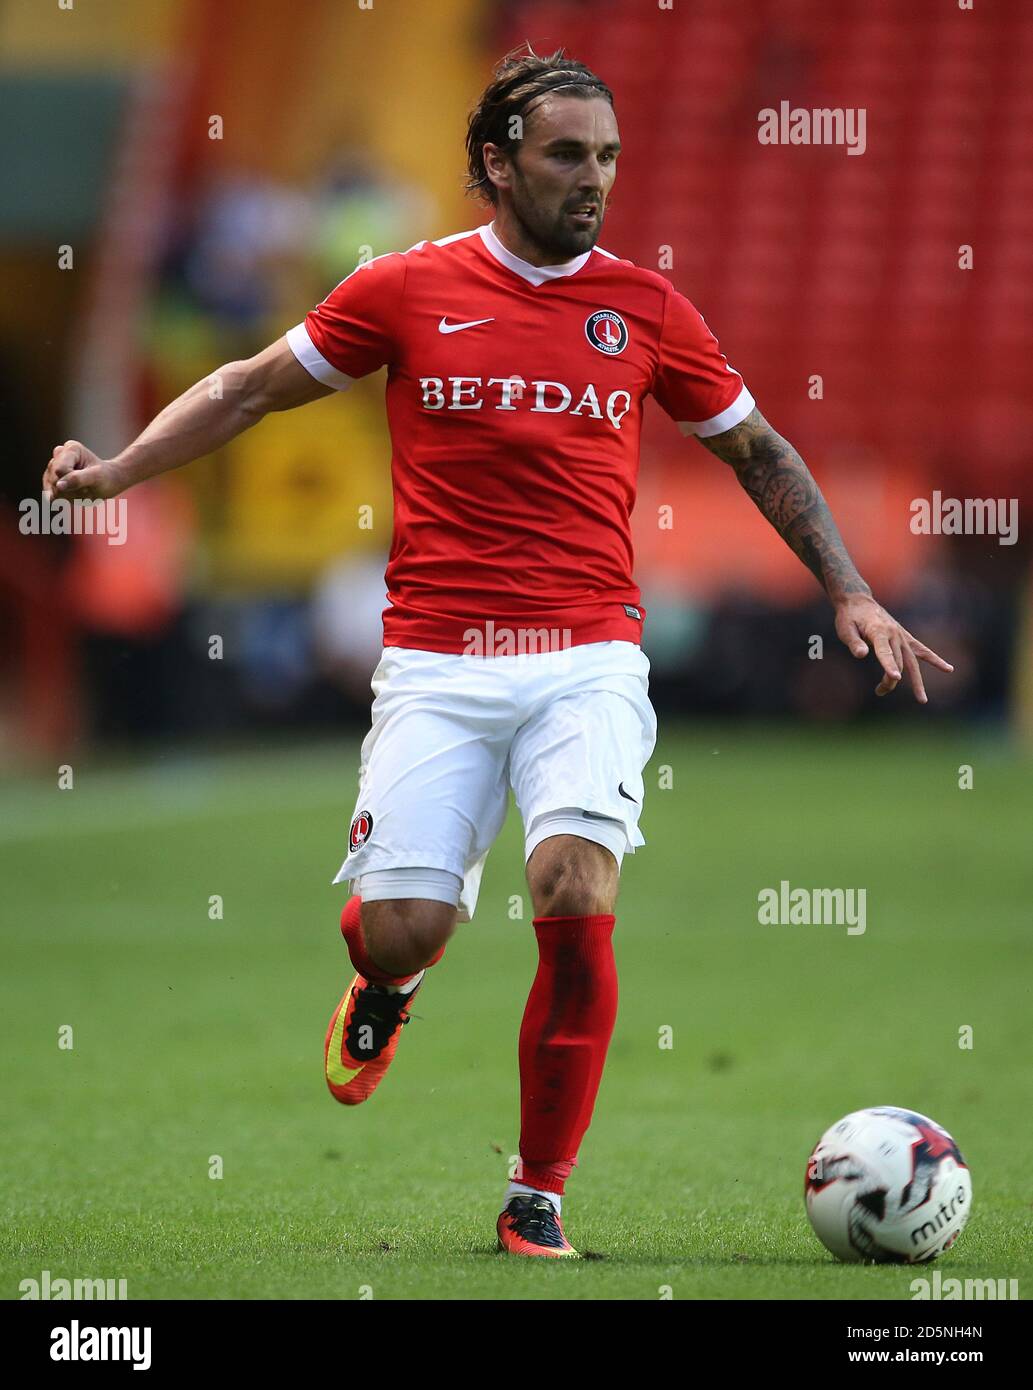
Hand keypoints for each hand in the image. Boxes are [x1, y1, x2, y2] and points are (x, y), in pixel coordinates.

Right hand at [42, 441, 124, 500]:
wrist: (108, 482)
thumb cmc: (105, 477)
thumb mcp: (96, 477)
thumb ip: (77, 479)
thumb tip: (58, 486)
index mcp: (71, 449)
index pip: (60, 470)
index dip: (72, 481)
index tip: (88, 482)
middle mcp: (58, 455)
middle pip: (55, 480)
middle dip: (73, 489)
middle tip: (87, 487)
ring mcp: (52, 468)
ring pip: (52, 490)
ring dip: (70, 496)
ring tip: (82, 490)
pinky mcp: (49, 481)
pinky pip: (51, 496)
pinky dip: (65, 500)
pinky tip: (75, 495)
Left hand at [834, 594, 953, 703]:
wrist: (859, 601)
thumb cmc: (849, 617)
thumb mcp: (845, 629)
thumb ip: (853, 642)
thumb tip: (861, 655)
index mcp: (878, 632)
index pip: (885, 652)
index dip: (889, 665)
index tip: (894, 678)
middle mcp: (893, 634)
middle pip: (898, 662)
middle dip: (890, 680)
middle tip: (879, 691)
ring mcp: (901, 636)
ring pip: (912, 661)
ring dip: (917, 681)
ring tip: (922, 700)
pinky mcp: (905, 637)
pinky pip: (922, 650)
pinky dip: (935, 660)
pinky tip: (949, 669)